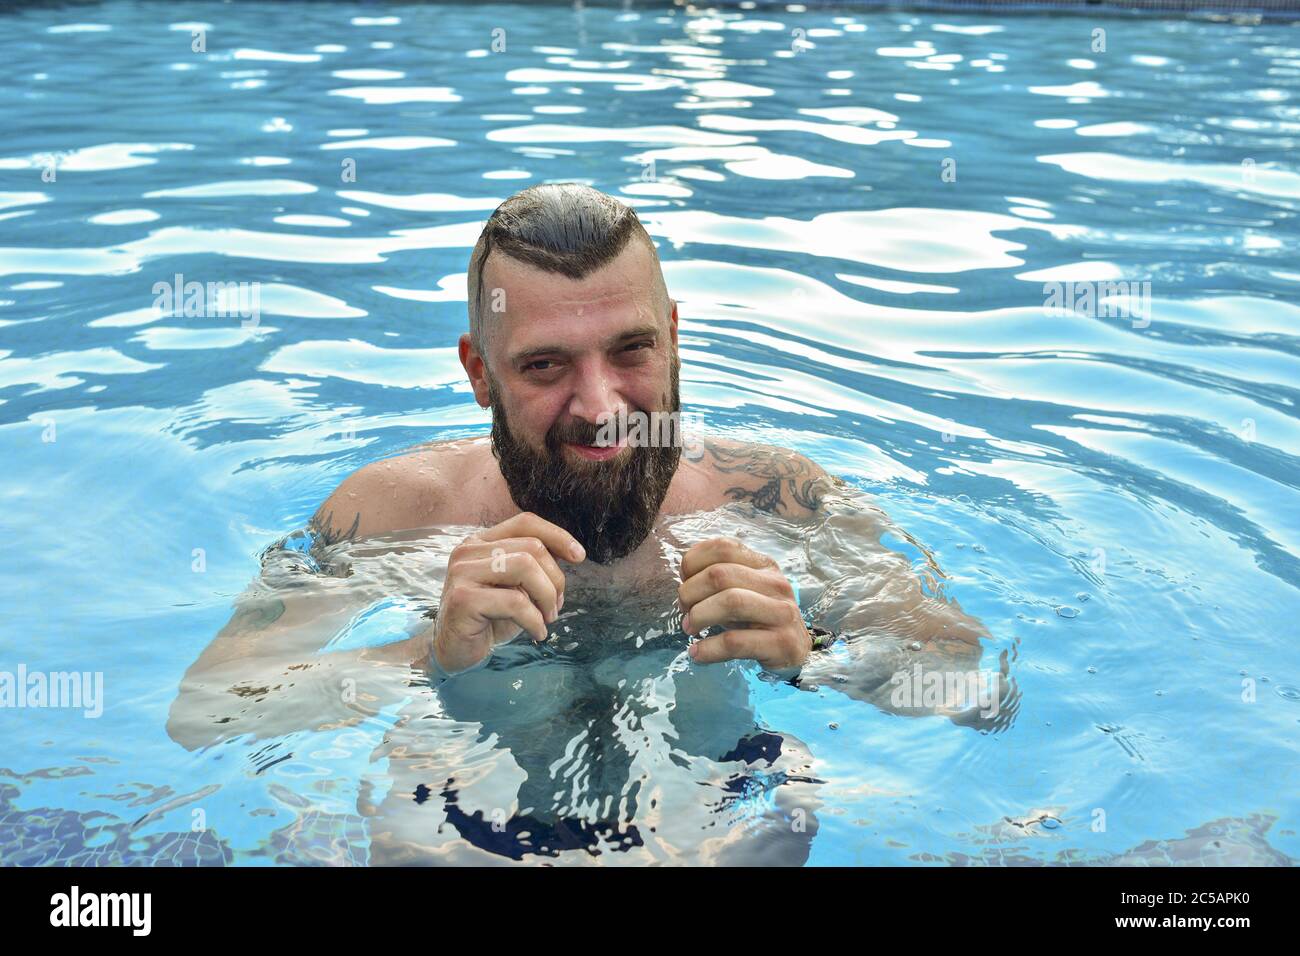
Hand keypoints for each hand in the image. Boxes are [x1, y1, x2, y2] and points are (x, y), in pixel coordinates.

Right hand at [432, 512, 585, 672]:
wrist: (455, 652)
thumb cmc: (490, 619)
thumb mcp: (516, 587)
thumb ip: (534, 567)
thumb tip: (571, 553)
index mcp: (482, 542)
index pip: (525, 523)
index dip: (557, 535)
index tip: (579, 556)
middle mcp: (468, 550)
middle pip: (531, 547)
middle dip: (554, 579)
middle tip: (555, 607)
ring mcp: (462, 572)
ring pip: (525, 567)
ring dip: (546, 597)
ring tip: (547, 618)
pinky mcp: (462, 599)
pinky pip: (515, 602)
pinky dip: (534, 620)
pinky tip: (537, 633)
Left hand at [678, 537, 809, 671]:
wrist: (796, 651)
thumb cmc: (757, 618)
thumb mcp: (740, 591)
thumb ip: (716, 579)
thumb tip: (684, 579)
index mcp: (763, 564)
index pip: (723, 547)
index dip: (694, 562)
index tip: (684, 581)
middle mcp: (776, 583)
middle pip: (720, 575)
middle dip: (690, 592)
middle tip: (684, 610)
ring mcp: (782, 612)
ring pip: (731, 602)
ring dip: (699, 616)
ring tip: (689, 628)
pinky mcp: (781, 643)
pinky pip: (735, 642)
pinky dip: (708, 648)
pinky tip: (697, 653)